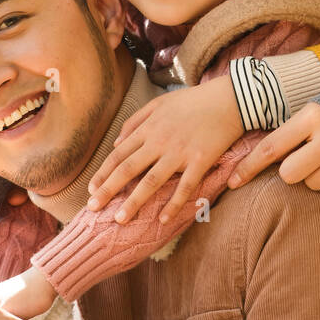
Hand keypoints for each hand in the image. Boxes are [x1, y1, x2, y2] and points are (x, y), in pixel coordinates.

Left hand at [86, 77, 243, 225]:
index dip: (104, 173)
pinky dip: (173, 205)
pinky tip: (162, 221)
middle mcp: (160, 140)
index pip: (120, 154)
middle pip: (129, 168)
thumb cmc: (193, 101)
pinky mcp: (200, 160)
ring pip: (152, 181)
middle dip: (109, 189)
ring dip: (134, 201)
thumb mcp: (160, 103)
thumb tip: (117, 142)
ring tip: (120, 220)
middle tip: (93, 209)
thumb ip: (136, 120)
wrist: (228, 99)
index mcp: (150, 127)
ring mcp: (180, 152)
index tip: (91, 190)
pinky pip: (185, 187)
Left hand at [226, 102, 319, 192]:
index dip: (249, 166)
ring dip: (315, 174)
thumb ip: (296, 129)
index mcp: (312, 116)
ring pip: (313, 184)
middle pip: (289, 174)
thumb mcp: (319, 105)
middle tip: (303, 156)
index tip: (233, 181)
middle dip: (291, 170)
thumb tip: (268, 155)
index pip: (271, 147)